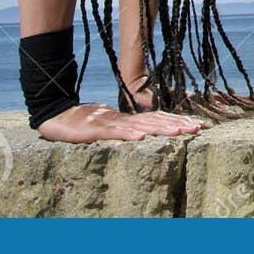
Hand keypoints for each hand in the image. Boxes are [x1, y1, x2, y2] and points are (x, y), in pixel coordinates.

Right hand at [36, 102, 202, 142]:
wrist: (55, 116)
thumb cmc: (82, 124)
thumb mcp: (108, 130)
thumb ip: (126, 131)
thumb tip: (146, 136)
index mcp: (128, 121)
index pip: (157, 120)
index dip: (177, 121)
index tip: (198, 125)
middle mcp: (123, 120)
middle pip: (154, 121)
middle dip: (178, 124)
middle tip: (198, 128)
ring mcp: (110, 123)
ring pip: (139, 126)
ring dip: (160, 128)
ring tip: (179, 131)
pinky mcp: (95, 130)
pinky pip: (113, 133)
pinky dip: (128, 135)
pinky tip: (140, 137)